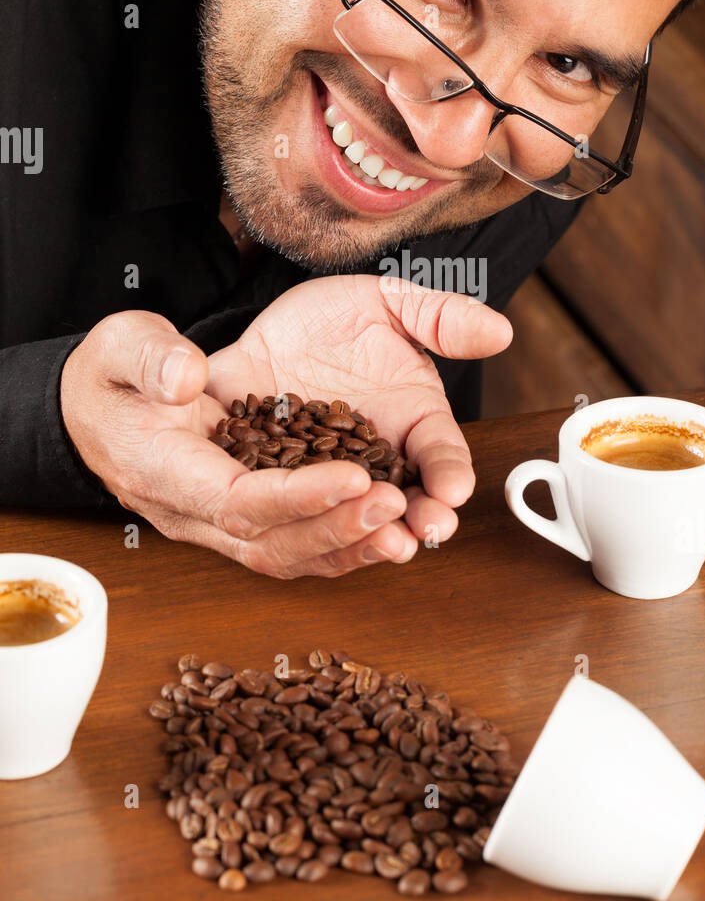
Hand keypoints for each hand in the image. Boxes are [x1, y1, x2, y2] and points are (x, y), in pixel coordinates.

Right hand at [60, 308, 412, 577]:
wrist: (98, 409)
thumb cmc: (111, 375)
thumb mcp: (120, 346)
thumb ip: (150, 357)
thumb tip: (188, 378)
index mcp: (159, 470)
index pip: (236, 499)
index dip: (298, 496)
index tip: (355, 477)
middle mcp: (190, 513)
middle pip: (271, 542)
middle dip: (338, 528)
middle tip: (399, 504)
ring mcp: (216, 525)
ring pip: (289, 554)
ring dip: (351, 545)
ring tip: (410, 527)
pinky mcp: (242, 520)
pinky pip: (296, 544)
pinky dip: (345, 542)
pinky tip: (393, 529)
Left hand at [205, 274, 512, 575]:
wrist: (268, 332)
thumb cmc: (333, 318)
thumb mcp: (387, 303)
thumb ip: (440, 317)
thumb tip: (499, 330)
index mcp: (412, 424)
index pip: (441, 455)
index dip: (449, 472)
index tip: (454, 490)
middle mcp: (371, 463)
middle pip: (399, 505)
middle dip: (411, 522)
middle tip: (417, 532)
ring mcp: (321, 479)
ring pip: (342, 521)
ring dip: (358, 532)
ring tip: (375, 535)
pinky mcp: (270, 483)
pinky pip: (279, 510)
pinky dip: (289, 519)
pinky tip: (295, 521)